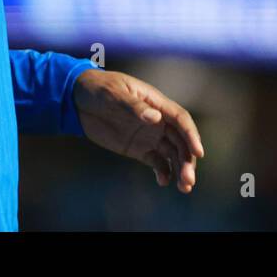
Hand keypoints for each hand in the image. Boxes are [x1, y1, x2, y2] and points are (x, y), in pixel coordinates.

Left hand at [72, 69, 204, 192]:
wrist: (79, 99)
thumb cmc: (99, 89)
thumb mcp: (114, 94)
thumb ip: (134, 107)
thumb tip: (155, 118)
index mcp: (156, 103)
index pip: (181, 120)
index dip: (192, 135)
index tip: (198, 152)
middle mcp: (158, 121)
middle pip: (180, 141)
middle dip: (188, 160)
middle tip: (188, 181)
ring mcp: (149, 136)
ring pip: (172, 154)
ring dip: (180, 169)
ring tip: (183, 187)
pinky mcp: (138, 149)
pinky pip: (157, 162)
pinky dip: (163, 172)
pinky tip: (163, 182)